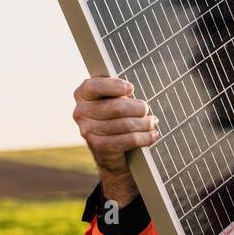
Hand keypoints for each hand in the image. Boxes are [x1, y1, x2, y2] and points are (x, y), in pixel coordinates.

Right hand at [72, 77, 156, 203]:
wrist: (109, 148)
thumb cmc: (115, 114)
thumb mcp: (114, 98)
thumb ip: (118, 90)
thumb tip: (131, 90)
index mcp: (82, 94)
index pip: (95, 86)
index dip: (115, 86)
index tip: (131, 89)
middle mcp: (80, 112)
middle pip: (117, 107)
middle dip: (138, 108)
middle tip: (147, 109)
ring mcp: (87, 131)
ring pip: (126, 124)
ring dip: (145, 123)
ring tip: (152, 122)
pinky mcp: (99, 147)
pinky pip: (128, 140)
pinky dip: (145, 137)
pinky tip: (153, 135)